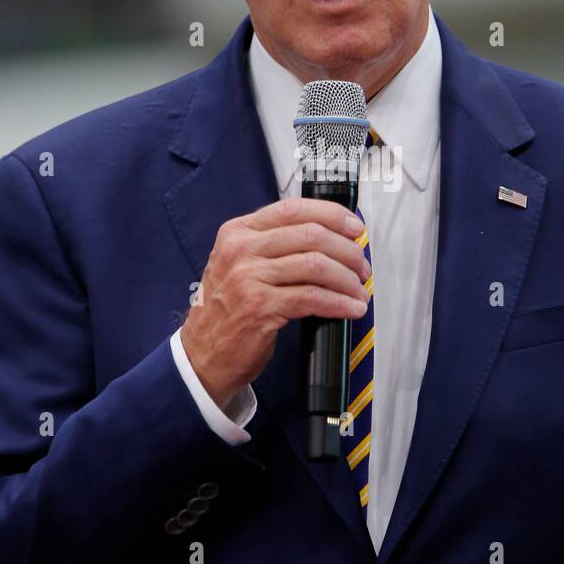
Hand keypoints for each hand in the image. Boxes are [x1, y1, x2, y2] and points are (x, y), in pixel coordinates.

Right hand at [180, 197, 370, 411]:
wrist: (202, 354)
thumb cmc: (227, 310)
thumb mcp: (239, 264)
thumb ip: (273, 245)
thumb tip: (328, 238)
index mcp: (238, 232)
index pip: (293, 208)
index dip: (332, 215)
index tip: (354, 228)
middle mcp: (241, 249)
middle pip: (311, 235)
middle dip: (347, 251)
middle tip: (362, 267)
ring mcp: (248, 278)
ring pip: (317, 265)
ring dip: (347, 279)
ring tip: (358, 291)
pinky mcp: (260, 307)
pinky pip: (313, 298)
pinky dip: (340, 303)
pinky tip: (351, 308)